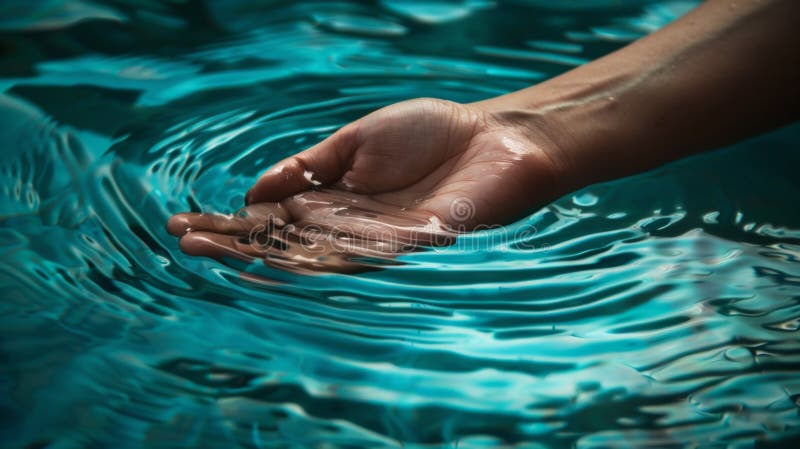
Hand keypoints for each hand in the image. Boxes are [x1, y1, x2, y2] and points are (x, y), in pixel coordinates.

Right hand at [168, 98, 564, 272]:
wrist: (494, 137)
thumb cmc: (432, 133)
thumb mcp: (356, 140)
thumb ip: (309, 167)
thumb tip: (254, 190)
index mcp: (334, 201)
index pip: (273, 219)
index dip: (230, 222)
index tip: (184, 222)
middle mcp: (350, 227)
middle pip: (284, 243)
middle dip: (235, 244)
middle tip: (187, 245)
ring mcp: (378, 239)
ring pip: (313, 256)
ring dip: (265, 257)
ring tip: (219, 254)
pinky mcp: (411, 243)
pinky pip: (360, 253)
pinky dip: (320, 255)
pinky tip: (279, 256)